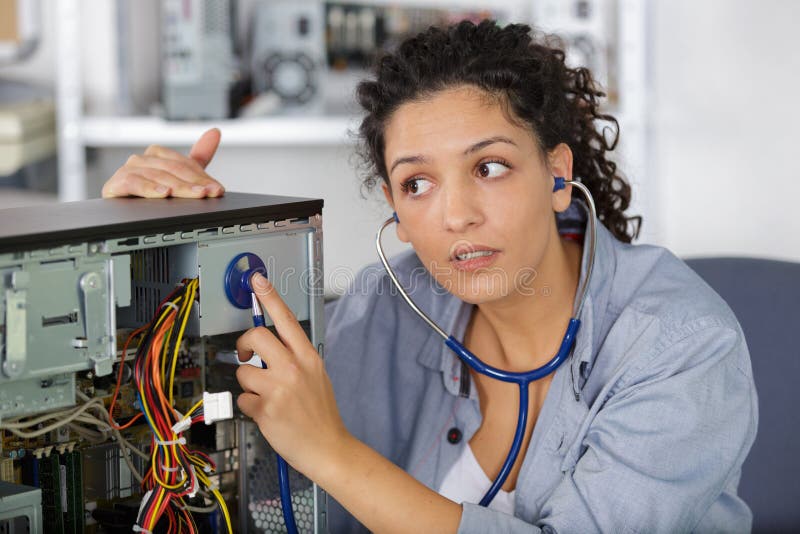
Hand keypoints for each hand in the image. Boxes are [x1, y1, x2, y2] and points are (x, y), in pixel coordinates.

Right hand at [101, 128, 225, 197]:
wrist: (122, 213)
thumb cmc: (151, 193)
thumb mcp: (179, 175)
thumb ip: (198, 156)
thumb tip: (215, 131)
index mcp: (157, 155)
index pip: (185, 163)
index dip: (203, 177)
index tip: (218, 189)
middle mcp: (142, 160)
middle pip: (174, 169)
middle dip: (194, 183)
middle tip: (210, 192)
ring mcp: (128, 170)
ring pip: (158, 176)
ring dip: (179, 187)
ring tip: (195, 194)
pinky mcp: (115, 184)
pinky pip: (134, 183)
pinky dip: (150, 189)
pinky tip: (164, 194)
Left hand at [235, 272, 349, 476]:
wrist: (328, 448)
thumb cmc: (321, 414)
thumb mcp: (317, 376)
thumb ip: (295, 358)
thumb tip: (269, 348)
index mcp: (308, 356)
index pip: (286, 319)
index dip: (269, 297)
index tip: (257, 280)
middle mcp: (293, 368)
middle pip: (255, 337)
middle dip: (243, 345)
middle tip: (245, 355)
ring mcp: (278, 388)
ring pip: (243, 371)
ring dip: (248, 384)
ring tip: (266, 396)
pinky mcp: (265, 409)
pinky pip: (243, 399)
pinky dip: (250, 407)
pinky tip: (267, 414)